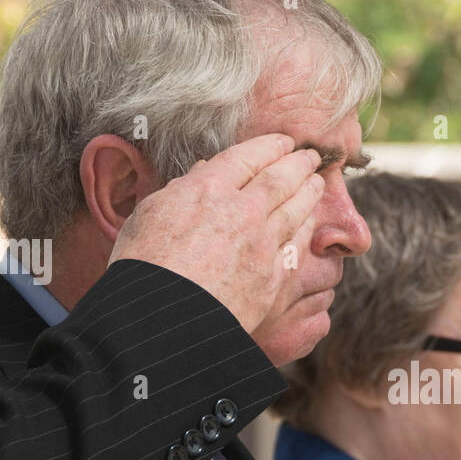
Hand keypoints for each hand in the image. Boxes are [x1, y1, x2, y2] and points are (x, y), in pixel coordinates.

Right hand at [108, 133, 324, 333]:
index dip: (271, 146)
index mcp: (207, 190)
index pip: (248, 156)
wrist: (164, 318)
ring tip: (317, 183)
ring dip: (310, 193)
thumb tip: (204, 172)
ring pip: (296, 210)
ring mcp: (261, 245)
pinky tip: (310, 226)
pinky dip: (306, 231)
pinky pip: (296, 247)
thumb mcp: (148, 215)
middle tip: (311, 156)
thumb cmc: (143, 267)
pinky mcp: (272, 278)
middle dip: (299, 163)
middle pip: (281, 179)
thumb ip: (180, 190)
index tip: (283, 141)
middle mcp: (241, 212)